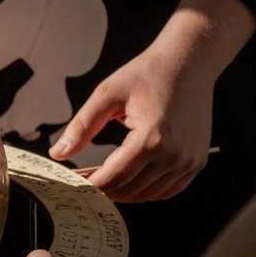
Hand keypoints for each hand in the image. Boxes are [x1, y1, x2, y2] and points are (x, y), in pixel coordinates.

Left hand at [50, 44, 215, 201]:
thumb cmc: (150, 73)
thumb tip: (58, 153)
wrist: (188, 62)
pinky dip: (146, 191)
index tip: (73, 182)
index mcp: (152, 138)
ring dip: (124, 193)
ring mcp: (189, 161)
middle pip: (129, 190)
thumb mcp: (108, 94)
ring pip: (148, 195)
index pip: (113, 178)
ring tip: (104, 180)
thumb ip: (81, 126)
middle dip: (103, 190)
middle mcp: (175, 155)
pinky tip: (130, 179)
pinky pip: (168, 190)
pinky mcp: (196, 162)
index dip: (89, 184)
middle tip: (84, 181)